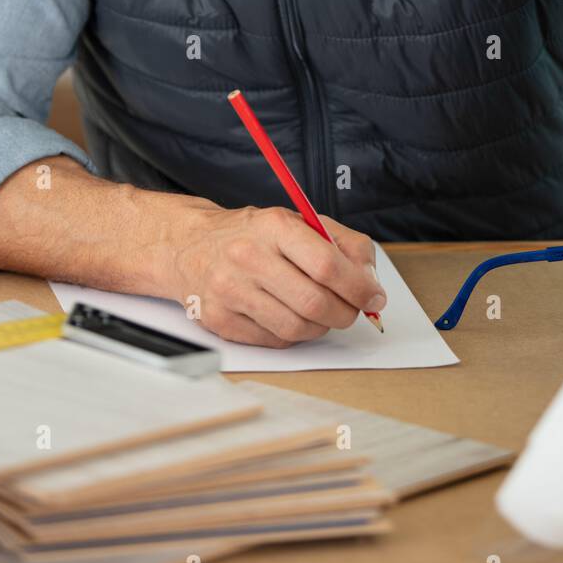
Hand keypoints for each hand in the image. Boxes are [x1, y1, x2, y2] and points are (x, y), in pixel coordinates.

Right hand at [163, 203, 386, 346]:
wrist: (189, 246)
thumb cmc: (253, 235)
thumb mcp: (299, 222)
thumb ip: (344, 244)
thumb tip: (371, 282)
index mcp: (274, 227)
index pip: (327, 265)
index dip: (359, 287)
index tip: (374, 297)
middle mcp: (248, 257)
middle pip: (315, 303)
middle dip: (345, 313)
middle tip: (351, 310)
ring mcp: (230, 291)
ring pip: (297, 328)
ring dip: (321, 327)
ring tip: (320, 313)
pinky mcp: (219, 321)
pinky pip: (274, 341)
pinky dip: (293, 334)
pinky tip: (289, 315)